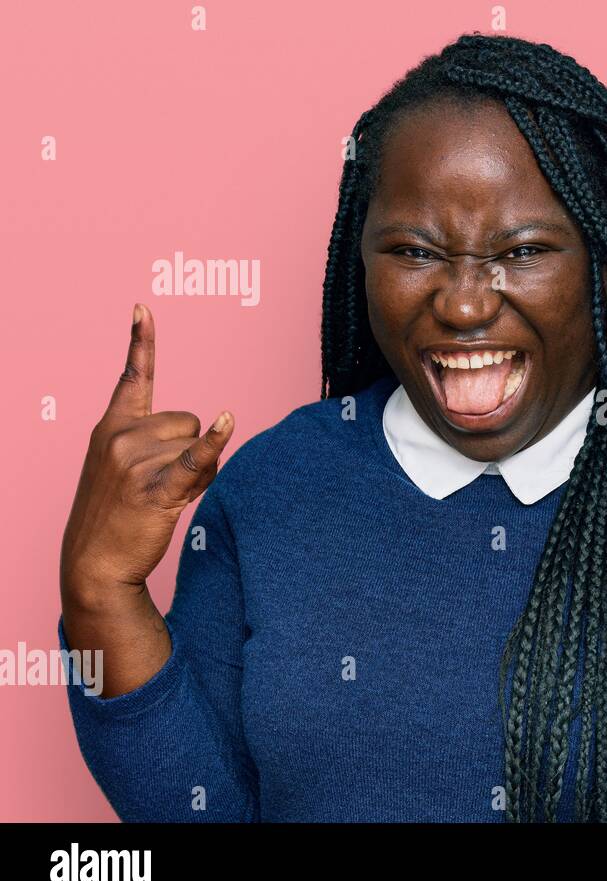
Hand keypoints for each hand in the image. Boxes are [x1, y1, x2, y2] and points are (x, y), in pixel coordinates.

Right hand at [60, 304, 233, 608]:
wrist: (94, 562)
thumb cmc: (115, 515)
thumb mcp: (121, 468)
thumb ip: (152, 442)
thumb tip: (208, 430)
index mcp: (111, 427)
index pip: (132, 377)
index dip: (140, 341)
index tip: (143, 308)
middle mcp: (120, 436)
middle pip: (189, 419)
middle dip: (190, 448)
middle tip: (165, 482)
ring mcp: (135, 462)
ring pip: (199, 444)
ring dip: (199, 470)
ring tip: (167, 497)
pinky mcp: (155, 488)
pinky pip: (195, 457)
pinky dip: (214, 443)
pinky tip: (228, 423)